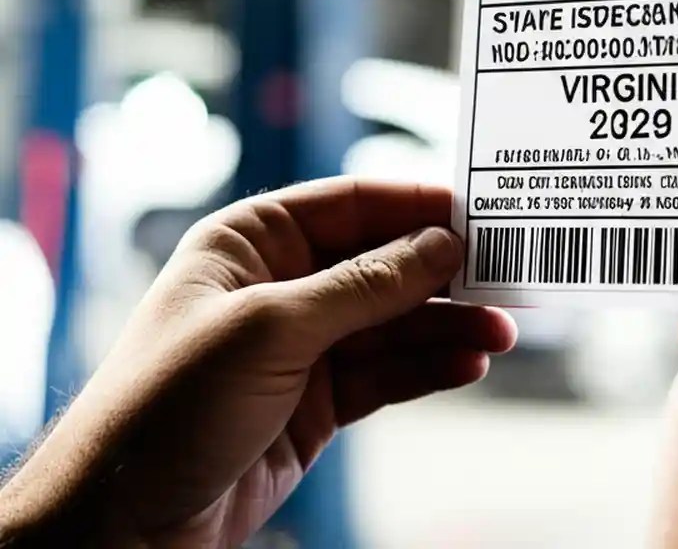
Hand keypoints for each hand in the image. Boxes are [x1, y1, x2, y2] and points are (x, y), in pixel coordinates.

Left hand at [0, 179, 515, 546]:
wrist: (125, 521)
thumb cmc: (167, 404)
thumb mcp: (271, 328)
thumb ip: (363, 286)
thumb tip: (440, 246)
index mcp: (251, 243)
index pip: (350, 204)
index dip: (416, 205)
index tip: (480, 212)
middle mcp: (280, 287)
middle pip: (382, 265)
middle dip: (444, 274)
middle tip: (508, 278)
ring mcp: (301, 348)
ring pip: (394, 324)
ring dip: (448, 326)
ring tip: (502, 332)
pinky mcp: (317, 403)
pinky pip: (387, 374)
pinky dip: (428, 369)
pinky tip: (467, 365)